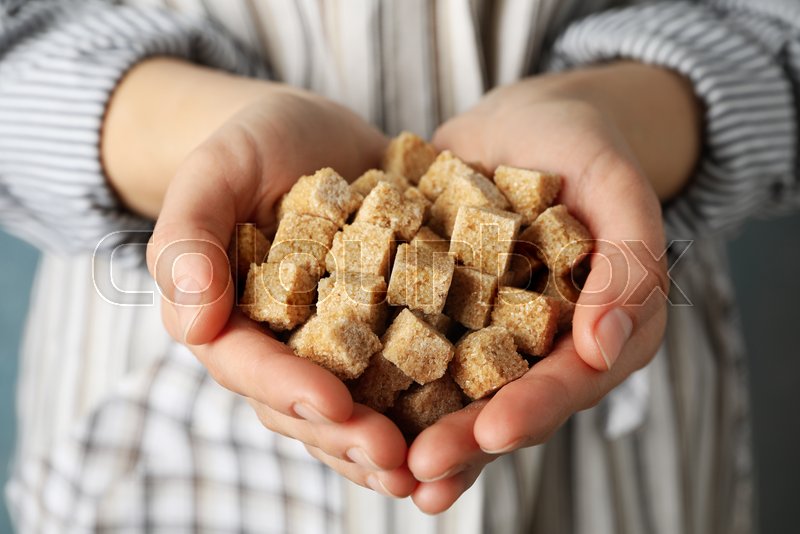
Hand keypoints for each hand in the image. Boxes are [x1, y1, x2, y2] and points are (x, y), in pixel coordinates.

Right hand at [104, 58, 416, 497]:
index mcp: (229, 319)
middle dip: (346, 435)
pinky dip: (426, 408)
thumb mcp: (216, 169)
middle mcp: (280, 345)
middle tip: (393, 458)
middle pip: (304, 406)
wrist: (315, 133)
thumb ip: (189, 237)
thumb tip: (190, 322)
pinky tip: (464, 428)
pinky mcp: (383, 331)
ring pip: (352, 410)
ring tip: (429, 471)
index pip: (248, 365)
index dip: (288, 389)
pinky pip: (400, 378)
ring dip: (387, 444)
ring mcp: (333, 345)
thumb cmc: (253, 143)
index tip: (335, 405)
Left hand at [406, 62, 700, 512]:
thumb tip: (604, 347)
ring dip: (422, 431)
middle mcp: (540, 346)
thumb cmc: (587, 147)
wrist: (527, 121)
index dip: (536, 407)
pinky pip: (410, 347)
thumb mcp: (619, 190)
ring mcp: (486, 333)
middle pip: (508, 403)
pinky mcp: (438, 311)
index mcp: (598, 333)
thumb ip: (628, 265)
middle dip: (468, 440)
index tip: (496, 431)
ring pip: (456, 392)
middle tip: (423, 468)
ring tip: (384, 465)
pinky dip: (385, 378)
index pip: (572, 381)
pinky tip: (347, 405)